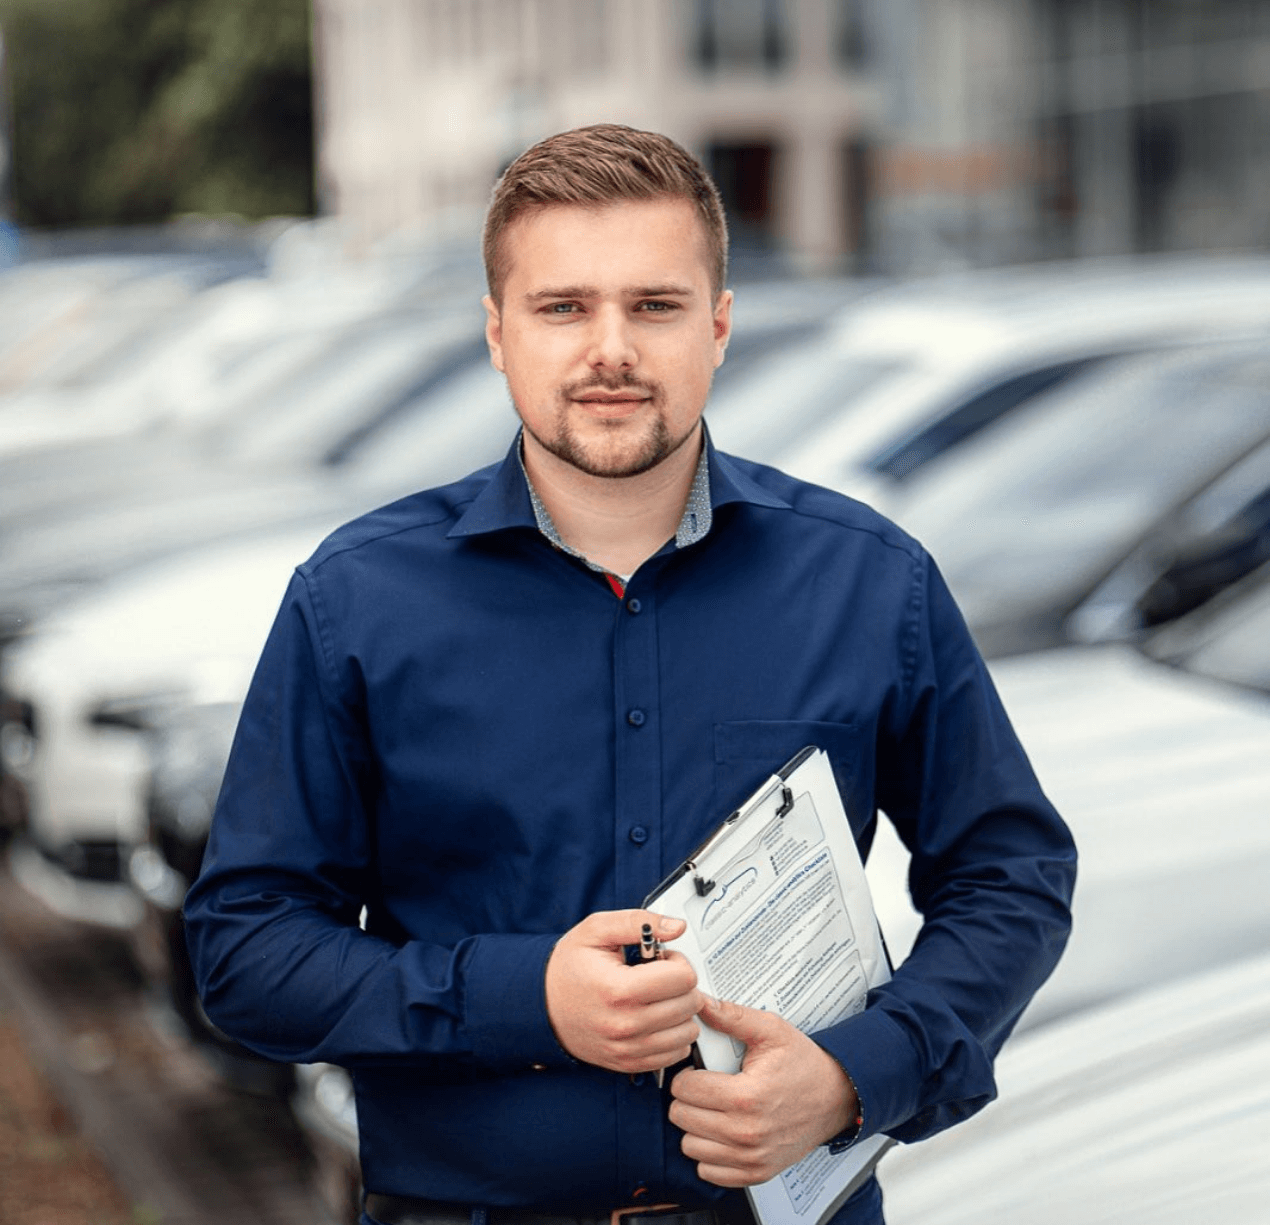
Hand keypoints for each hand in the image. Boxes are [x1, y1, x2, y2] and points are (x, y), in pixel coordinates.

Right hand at [544, 910, 703, 1073]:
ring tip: (656, 996)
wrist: (540, 1005)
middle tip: (658, 975)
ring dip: (680, 1010)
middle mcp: (626, 1025)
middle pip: (689, 1003)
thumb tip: (676, 927)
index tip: (660, 958)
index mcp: (619, 990)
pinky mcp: (630, 1063)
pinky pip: (676, 1053)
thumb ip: (638, 922)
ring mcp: (628, 1049)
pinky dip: (673, 1034)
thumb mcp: (596, 930)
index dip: (677, 960)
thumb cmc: (568, 968)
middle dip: (681, 983)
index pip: (683, 978)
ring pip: (688, 1032)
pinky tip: (655, 1017)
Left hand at [668, 996, 858, 1186]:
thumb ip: (732, 1016)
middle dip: (688, 1099)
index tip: (699, 1071)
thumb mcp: (771, 1030)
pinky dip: (709, 1153)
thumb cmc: (803, 1064)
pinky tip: (721, 1132)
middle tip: (706, 1088)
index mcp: (746, 1097)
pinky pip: (708, 1171)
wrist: (836, 1098)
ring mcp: (751, 1158)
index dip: (687, 1075)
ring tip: (713, 1109)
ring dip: (696, 1127)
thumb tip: (699, 1002)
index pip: (684, 1090)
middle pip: (682, 1118)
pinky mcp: (756, 1173)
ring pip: (690, 1147)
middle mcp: (747, 1133)